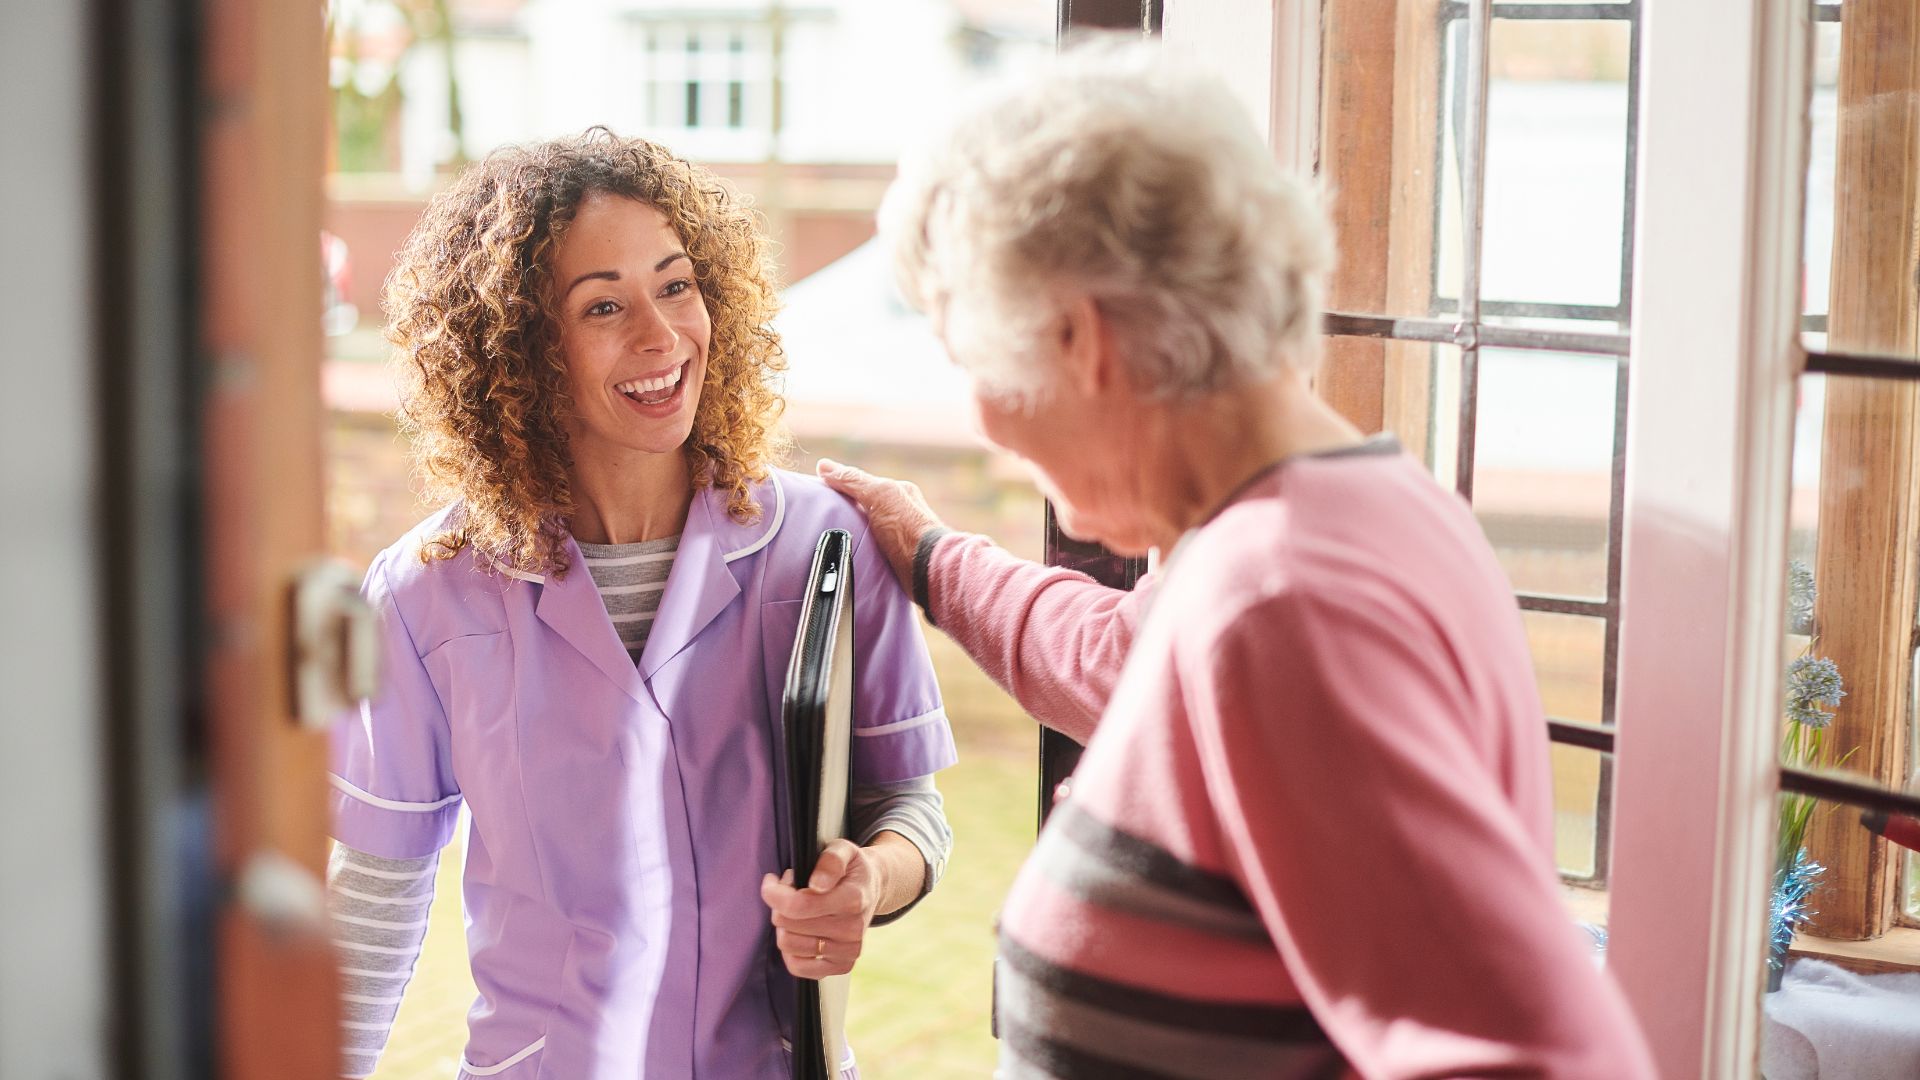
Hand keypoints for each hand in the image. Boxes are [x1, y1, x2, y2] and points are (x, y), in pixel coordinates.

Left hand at [761, 838, 880, 979]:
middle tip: (790, 891)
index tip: (772, 881)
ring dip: (784, 926)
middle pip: (788, 925)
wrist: (871, 889)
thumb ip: (831, 860)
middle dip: (779, 905)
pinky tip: (798, 933)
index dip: (774, 893)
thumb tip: (817, 884)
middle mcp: (853, 929)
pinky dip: (790, 950)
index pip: (798, 906)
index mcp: (853, 899)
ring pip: (789, 946)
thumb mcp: (843, 850)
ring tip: (794, 910)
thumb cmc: (850, 869)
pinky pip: (799, 967)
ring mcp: (848, 951)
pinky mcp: (843, 966)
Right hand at [816, 459, 947, 593]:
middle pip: (865, 508)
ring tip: (827, 542)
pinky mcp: (897, 560)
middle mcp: (902, 513)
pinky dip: (860, 552)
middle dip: (845, 512)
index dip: (841, 488)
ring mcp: (899, 537)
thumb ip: (853, 481)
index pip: (864, 485)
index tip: (818, 495)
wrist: (928, 570)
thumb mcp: (878, 495)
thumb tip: (823, 465)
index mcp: (899, 493)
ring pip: (868, 531)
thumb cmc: (906, 528)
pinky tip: (846, 558)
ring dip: (851, 535)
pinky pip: (872, 552)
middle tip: (819, 519)